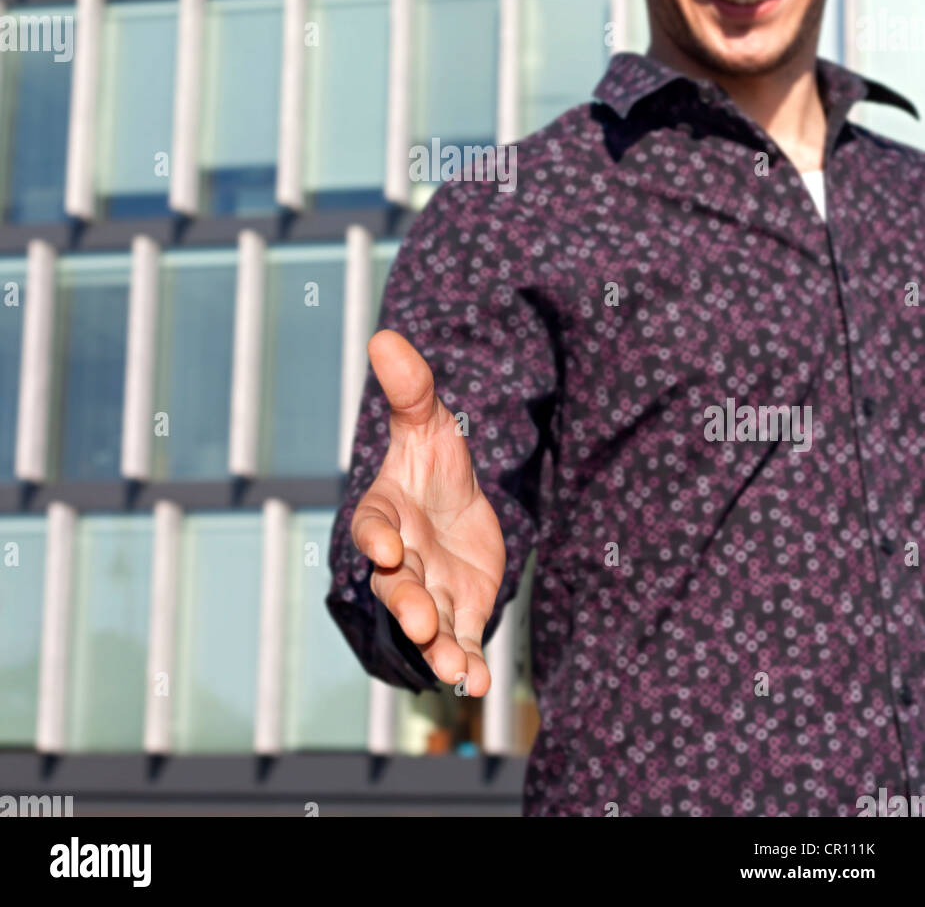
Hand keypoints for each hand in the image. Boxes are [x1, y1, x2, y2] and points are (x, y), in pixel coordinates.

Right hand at [351, 329, 505, 695]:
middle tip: (419, 619)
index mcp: (385, 513)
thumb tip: (385, 335)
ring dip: (436, 647)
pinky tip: (479, 683)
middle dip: (407, 603)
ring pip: (427, 625)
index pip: (372, 525)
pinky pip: (460, 641)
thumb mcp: (430, 422)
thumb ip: (410, 389)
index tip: (384, 548)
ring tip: (452, 668)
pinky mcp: (460, 613)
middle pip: (396, 585)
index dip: (375, 538)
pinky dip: (467, 663)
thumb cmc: (434, 463)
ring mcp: (428, 590)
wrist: (463, 506)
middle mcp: (400, 559)